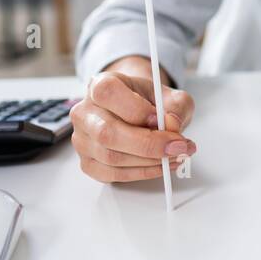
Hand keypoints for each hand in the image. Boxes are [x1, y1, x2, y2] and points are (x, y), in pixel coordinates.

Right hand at [71, 58, 195, 183]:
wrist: (139, 111)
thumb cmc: (150, 102)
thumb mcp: (171, 96)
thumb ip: (176, 106)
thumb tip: (172, 124)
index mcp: (100, 85)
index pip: (108, 93)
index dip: (136, 108)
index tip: (163, 119)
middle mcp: (84, 112)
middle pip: (107, 133)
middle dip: (148, 144)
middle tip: (178, 146)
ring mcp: (82, 140)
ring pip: (111, 157)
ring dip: (150, 161)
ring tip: (177, 155)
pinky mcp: (88, 163)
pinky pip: (113, 174)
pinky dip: (143, 173)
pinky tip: (162, 165)